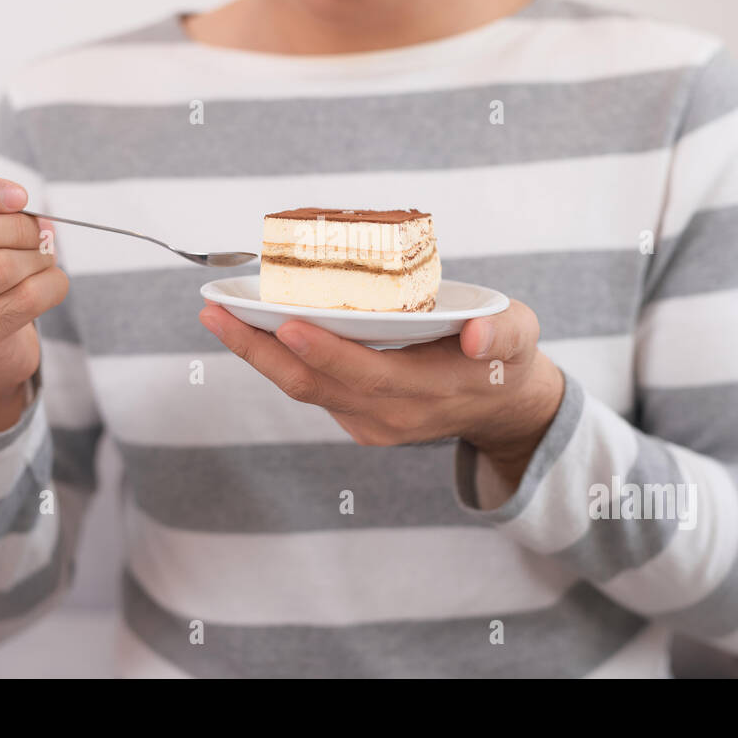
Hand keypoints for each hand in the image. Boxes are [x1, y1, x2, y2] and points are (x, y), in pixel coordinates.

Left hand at [198, 299, 565, 487]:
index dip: (326, 353)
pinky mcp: (357, 419)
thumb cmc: (504, 356)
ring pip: (304, 390)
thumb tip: (475, 337)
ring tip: (218, 316)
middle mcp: (393, 415)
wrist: (499, 407)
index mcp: (432, 390)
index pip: (369, 375)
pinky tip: (252, 328)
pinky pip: (310, 390)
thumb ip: (503, 333)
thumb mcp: (521, 337)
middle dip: (261, 351)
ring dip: (257, 355)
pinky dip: (278, 360)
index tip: (288, 325)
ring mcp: (371, 423)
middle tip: (216, 314)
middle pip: (315, 386)